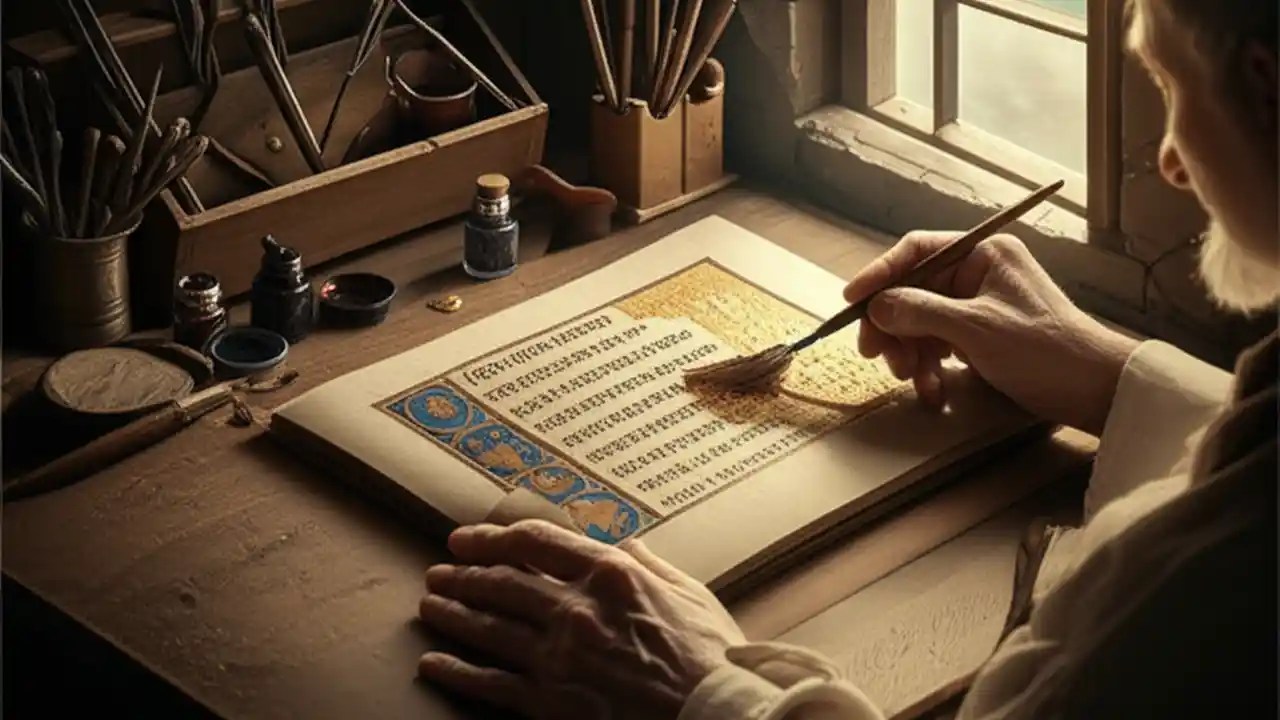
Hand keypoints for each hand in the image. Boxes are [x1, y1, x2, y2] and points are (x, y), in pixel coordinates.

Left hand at [415, 520, 744, 718]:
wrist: (715, 718)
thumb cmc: (711, 658)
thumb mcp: (690, 593)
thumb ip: (650, 564)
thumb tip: (625, 542)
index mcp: (611, 573)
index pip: (535, 541)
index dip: (492, 537)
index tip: (468, 538)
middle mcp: (577, 609)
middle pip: (502, 582)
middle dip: (463, 574)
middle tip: (439, 571)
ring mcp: (559, 657)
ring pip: (488, 627)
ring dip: (453, 614)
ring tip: (429, 606)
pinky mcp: (550, 703)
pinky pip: (490, 683)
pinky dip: (457, 671)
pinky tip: (433, 664)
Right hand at [844, 231, 1139, 434]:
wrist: (1095, 390)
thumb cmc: (1045, 350)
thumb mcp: (976, 329)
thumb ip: (921, 313)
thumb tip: (877, 306)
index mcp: (982, 254)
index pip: (917, 251)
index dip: (880, 274)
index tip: (851, 299)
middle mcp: (978, 273)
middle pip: (912, 290)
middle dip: (892, 324)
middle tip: (874, 354)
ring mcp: (978, 305)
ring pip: (921, 322)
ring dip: (909, 352)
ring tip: (910, 379)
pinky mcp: (980, 336)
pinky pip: (938, 345)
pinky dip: (929, 367)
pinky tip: (932, 390)